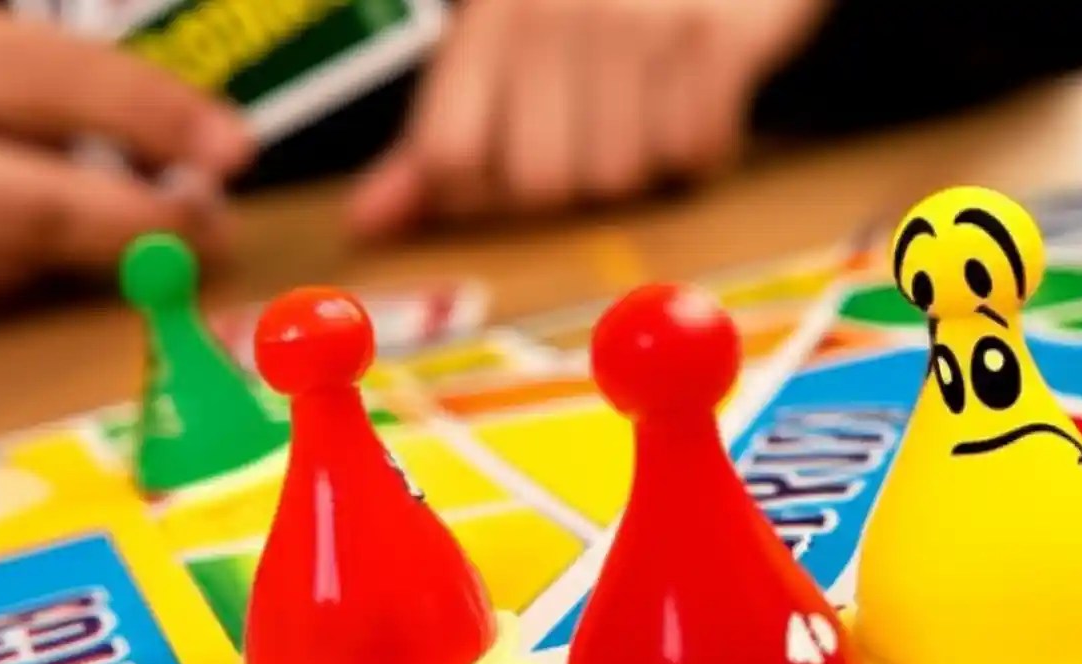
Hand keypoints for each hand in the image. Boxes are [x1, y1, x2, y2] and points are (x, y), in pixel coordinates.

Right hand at [0, 2, 253, 307]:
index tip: (235, 144)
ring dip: (72, 253)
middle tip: (213, 224)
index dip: (153, 113)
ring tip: (123, 220)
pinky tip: (1, 234)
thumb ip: (16, 59)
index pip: (46, 78)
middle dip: (142, 227)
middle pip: (31, 211)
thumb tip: (165, 115)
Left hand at [348, 0, 826, 237]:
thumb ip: (433, 142)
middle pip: (538, 186)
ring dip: (633, 164)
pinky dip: (695, 145)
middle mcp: (557, 14)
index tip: (499, 173)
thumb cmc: (591, 3)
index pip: (450, 155)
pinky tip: (686, 97)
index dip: (473, 190)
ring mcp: (639, 25)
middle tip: (584, 135)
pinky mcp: (713, 40)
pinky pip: (692, 153)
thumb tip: (368, 224)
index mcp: (492, 16)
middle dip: (563, 182)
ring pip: (618, 181)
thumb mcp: (499, 46)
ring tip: (641, 107)